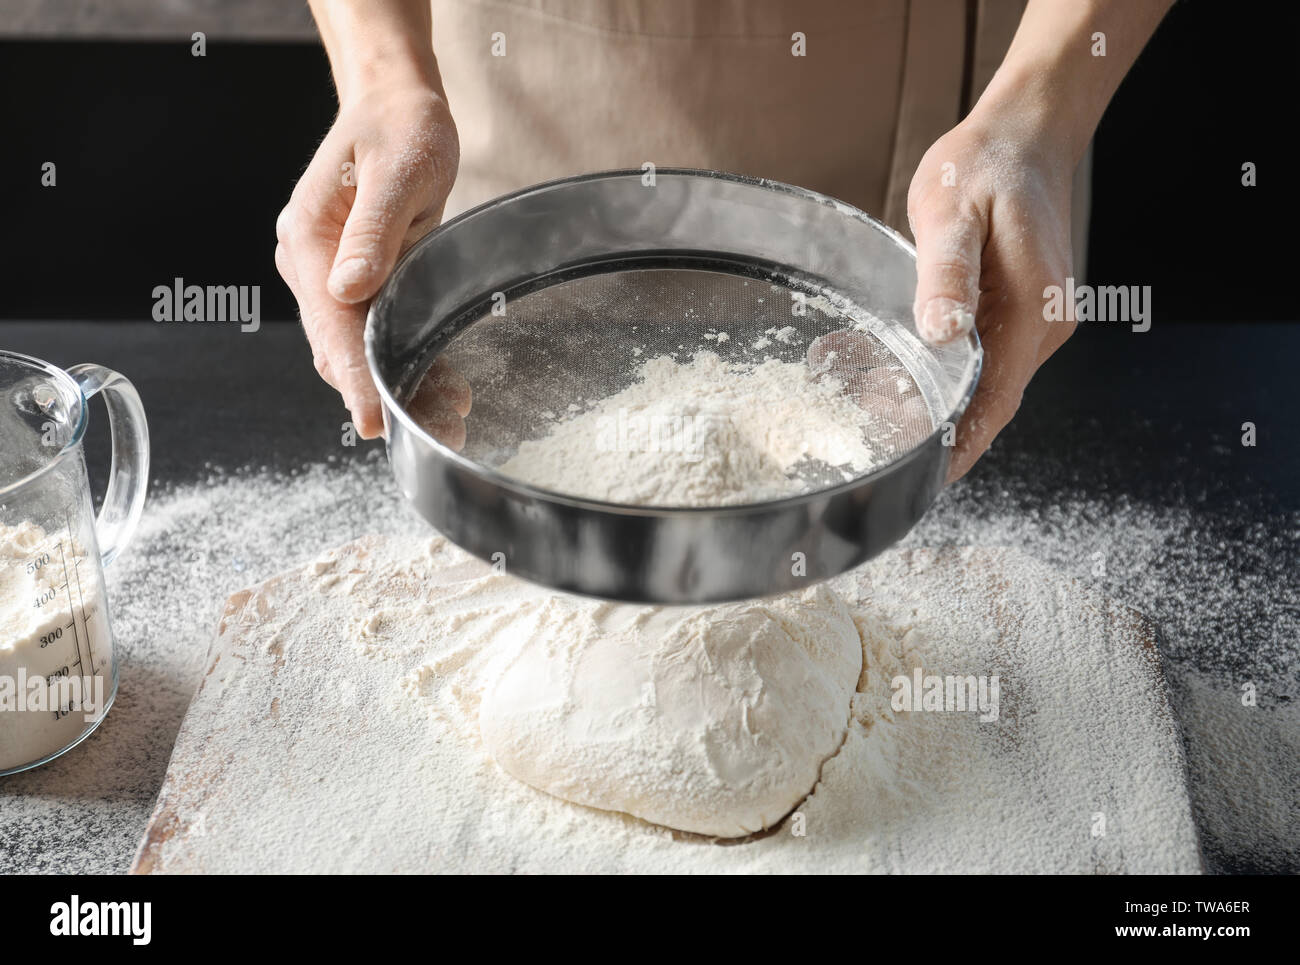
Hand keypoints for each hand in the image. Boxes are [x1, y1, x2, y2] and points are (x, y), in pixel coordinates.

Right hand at [275, 84, 460, 438]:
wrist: (396, 105)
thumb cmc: (400, 128)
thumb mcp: (398, 172)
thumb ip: (374, 230)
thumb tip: (348, 290)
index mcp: (309, 240)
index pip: (331, 323)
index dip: (354, 375)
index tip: (373, 419)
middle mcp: (312, 265)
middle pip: (340, 347)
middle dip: (381, 391)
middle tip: (434, 427)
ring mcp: (332, 276)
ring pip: (358, 347)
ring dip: (397, 381)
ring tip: (450, 413)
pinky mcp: (358, 281)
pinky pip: (376, 331)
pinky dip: (404, 359)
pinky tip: (442, 383)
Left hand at [908, 98, 1075, 482]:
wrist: (1026, 134)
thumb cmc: (982, 166)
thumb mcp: (950, 213)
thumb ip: (945, 275)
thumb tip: (941, 334)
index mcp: (1031, 307)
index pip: (996, 399)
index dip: (964, 444)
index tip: (929, 479)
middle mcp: (1047, 324)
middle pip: (996, 400)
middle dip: (949, 430)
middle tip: (889, 449)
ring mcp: (1043, 320)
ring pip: (995, 382)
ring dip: (953, 405)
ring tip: (894, 420)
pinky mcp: (1031, 312)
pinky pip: (996, 360)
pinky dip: (962, 377)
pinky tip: (922, 379)